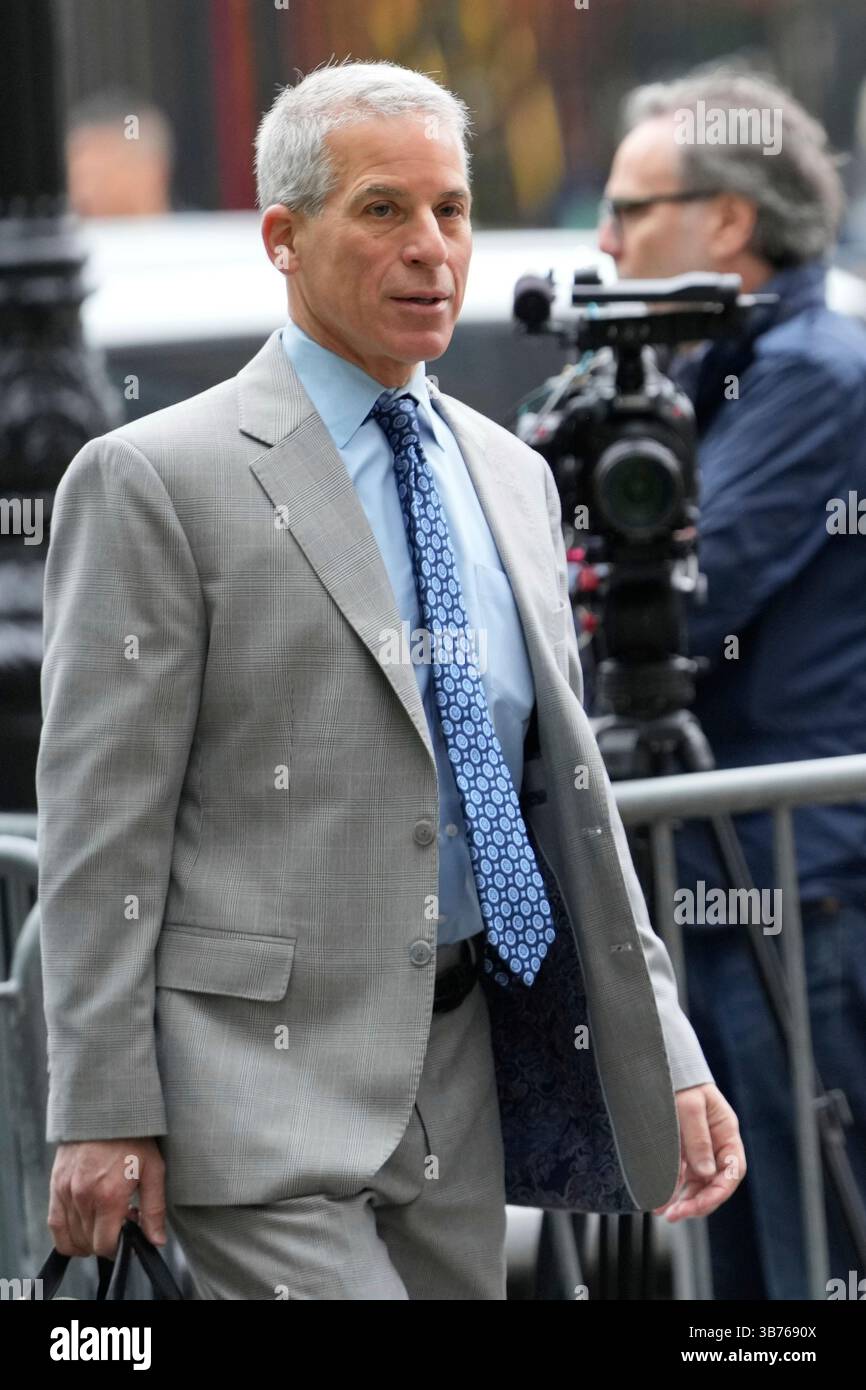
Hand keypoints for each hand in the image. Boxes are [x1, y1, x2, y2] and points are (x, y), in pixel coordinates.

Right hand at [48, 1137, 166, 1258]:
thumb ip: (154, 1209)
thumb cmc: (134, 1138)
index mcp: (108, 1196)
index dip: (118, 1247)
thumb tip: (156, 1241)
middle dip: (106, 1240)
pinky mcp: (55, 1185)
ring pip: (71, 1238)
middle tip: (120, 1220)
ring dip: (88, 1238)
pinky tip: (83, 1224)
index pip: (105, 1245)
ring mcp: (65, 1192)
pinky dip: (67, 1234)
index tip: (129, 1234)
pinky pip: (55, 1224)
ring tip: (104, 1217)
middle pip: (88, 1243)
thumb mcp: (153, 1170)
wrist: (106, 1110)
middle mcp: (83, 1197)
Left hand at [654, 1083, 745, 1221]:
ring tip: (662, 1212)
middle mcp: (715, 1143)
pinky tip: (660, 1199)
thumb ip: (697, 1138)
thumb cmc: (679, 1079)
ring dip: (683, 1199)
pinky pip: (681, 1174)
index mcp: (726, 1131)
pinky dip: (672, 1188)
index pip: (732, 1171)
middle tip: (674, 1214)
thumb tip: (706, 1173)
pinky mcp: (681, 1148)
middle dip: (697, 1202)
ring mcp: (698, 1147)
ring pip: (697, 1182)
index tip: (697, 1206)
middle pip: (715, 1182)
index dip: (718, 1193)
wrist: (658, 1062)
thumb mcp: (688, 1106)